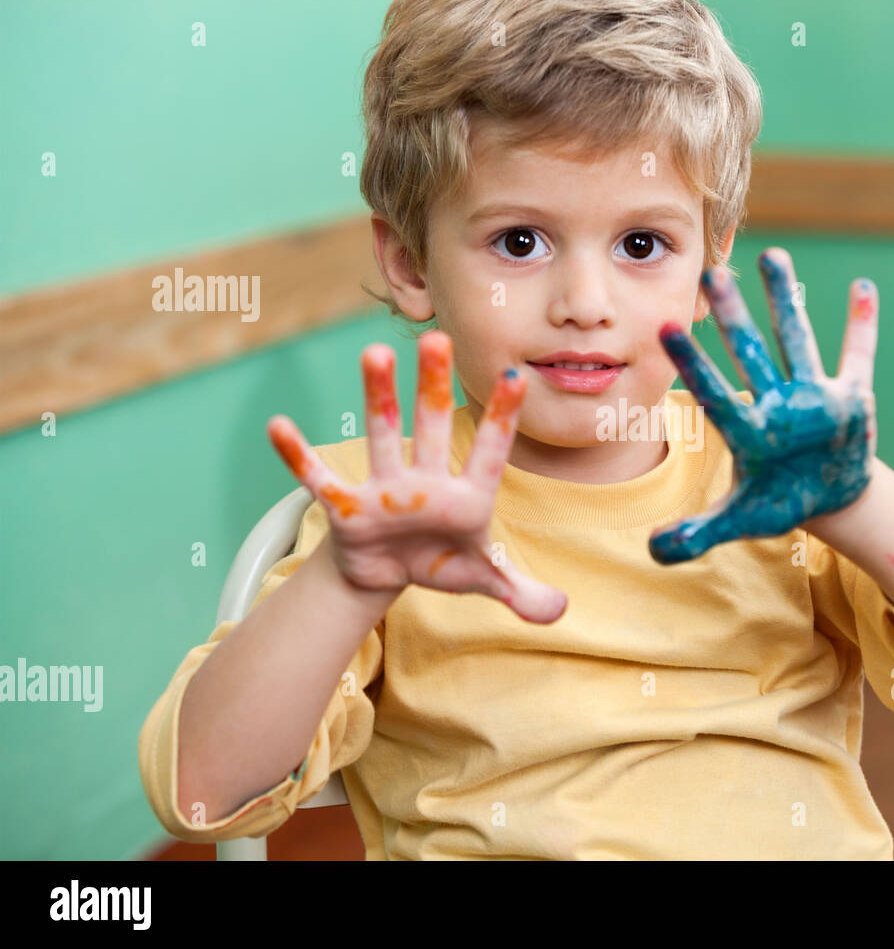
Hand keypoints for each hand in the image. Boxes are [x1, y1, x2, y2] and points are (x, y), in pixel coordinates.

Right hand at [266, 332, 566, 623]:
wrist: (391, 575)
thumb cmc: (444, 563)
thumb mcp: (485, 580)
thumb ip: (523, 593)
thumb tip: (560, 611)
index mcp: (467, 498)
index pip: (490, 452)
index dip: (502, 418)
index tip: (514, 376)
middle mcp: (427, 483)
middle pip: (433, 427)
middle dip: (433, 386)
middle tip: (437, 337)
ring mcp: (386, 490)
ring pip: (382, 435)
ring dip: (378, 396)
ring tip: (375, 352)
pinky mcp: (348, 508)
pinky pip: (320, 479)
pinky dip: (298, 456)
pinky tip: (278, 426)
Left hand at [649, 247, 878, 563]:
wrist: (829, 499)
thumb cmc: (781, 504)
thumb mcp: (742, 521)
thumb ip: (699, 533)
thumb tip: (653, 553)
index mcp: (749, 433)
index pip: (715, 392)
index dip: (693, 363)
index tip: (666, 328)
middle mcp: (778, 405)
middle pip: (750, 352)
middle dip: (733, 315)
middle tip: (711, 272)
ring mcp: (814, 397)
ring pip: (797, 340)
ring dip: (787, 300)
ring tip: (772, 256)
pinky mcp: (851, 398)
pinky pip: (858, 356)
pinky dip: (862, 325)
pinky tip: (860, 287)